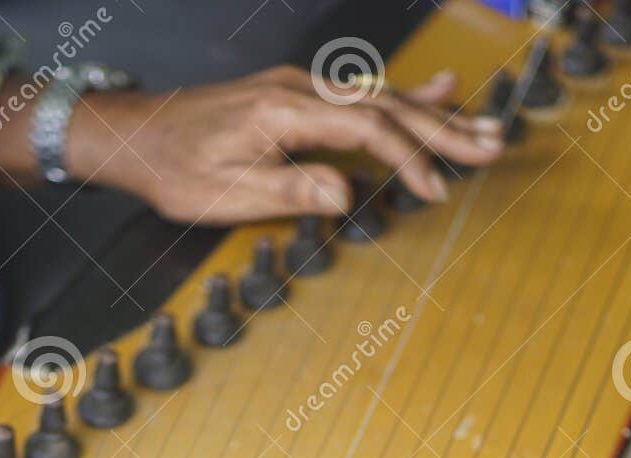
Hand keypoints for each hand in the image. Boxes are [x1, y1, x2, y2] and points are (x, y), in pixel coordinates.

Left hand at [0, 65, 503, 221]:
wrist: (137, 138)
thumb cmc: (176, 171)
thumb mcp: (228, 194)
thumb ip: (291, 191)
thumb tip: (346, 193)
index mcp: (287, 113)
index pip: (367, 130)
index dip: (408, 158)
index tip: (436, 188)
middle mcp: (301, 91)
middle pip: (386, 106)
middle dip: (443, 128)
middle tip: (492, 145)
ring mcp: (301, 89)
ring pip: (380, 98)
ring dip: (433, 114)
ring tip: (482, 126)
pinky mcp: (297, 98)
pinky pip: (360, 97)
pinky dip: (403, 99)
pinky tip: (434, 94)